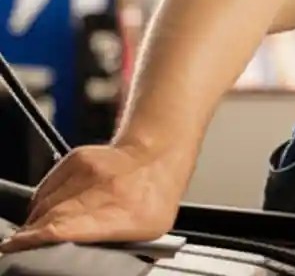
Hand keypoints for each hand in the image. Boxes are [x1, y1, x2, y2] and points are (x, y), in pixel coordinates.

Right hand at [0, 140, 195, 252]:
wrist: (158, 154)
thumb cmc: (155, 198)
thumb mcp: (147, 232)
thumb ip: (113, 242)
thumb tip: (81, 253)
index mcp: (122, 214)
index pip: (66, 227)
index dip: (39, 239)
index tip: (22, 246)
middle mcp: (103, 190)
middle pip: (51, 217)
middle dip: (32, 234)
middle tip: (22, 245)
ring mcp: (88, 171)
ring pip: (46, 202)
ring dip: (37, 220)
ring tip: (36, 232)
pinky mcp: (76, 159)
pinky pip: (48, 186)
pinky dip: (43, 202)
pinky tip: (48, 211)